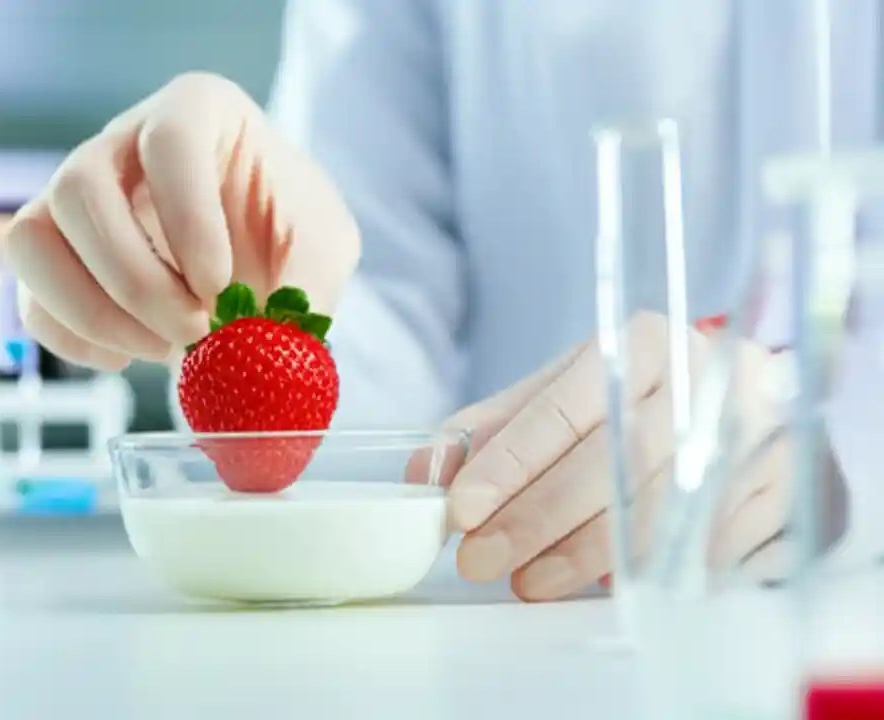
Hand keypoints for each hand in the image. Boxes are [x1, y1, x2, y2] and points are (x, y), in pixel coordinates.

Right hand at [0, 72, 359, 370]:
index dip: (188, 219)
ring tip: (160, 349)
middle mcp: (119, 143)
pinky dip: (75, 341)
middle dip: (135, 281)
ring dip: (92, 312)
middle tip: (194, 332)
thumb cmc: (286, 226)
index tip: (219, 286)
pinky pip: (31, 300)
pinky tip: (130, 356)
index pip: (168, 142)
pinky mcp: (54, 259)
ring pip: (31, 239)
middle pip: (79, 190)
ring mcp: (73, 199)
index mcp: (194, 111)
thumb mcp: (324, 246)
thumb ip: (307, 287)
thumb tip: (270, 346)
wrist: (261, 252)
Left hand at [431, 312, 795, 600]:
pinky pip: (706, 543)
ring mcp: (751, 432)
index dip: (507, 464)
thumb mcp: (561, 394)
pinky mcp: (782, 487)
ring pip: (655, 511)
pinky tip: (603, 582)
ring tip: (528, 580)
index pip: (562, 409)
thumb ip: (492, 429)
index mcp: (640, 342)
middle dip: (534, 520)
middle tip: (481, 559)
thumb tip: (425, 471)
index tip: (461, 509)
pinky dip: (648, 569)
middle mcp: (702, 378)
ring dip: (582, 556)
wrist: (740, 403)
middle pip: (607, 464)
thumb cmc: (633, 401)